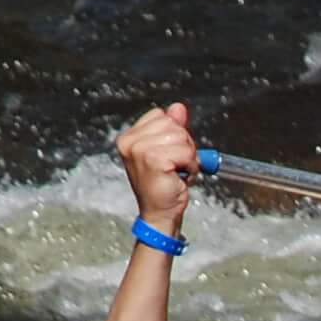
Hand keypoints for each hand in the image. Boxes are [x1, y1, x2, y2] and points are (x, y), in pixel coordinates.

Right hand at [118, 101, 196, 235]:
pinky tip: (179, 178)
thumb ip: (172, 127)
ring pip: (182, 138)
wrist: (159, 213)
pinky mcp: (154, 160)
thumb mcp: (168, 150)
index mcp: (129, 137)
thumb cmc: (162, 186)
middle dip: (183, 145)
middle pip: (173, 125)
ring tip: (176, 173)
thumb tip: (178, 107)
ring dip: (188, 158)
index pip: (162, 116)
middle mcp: (131, 141)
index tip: (169, 155)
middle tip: (175, 166)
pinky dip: (190, 167)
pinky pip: (186, 152)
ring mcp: (140, 150)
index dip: (174, 134)